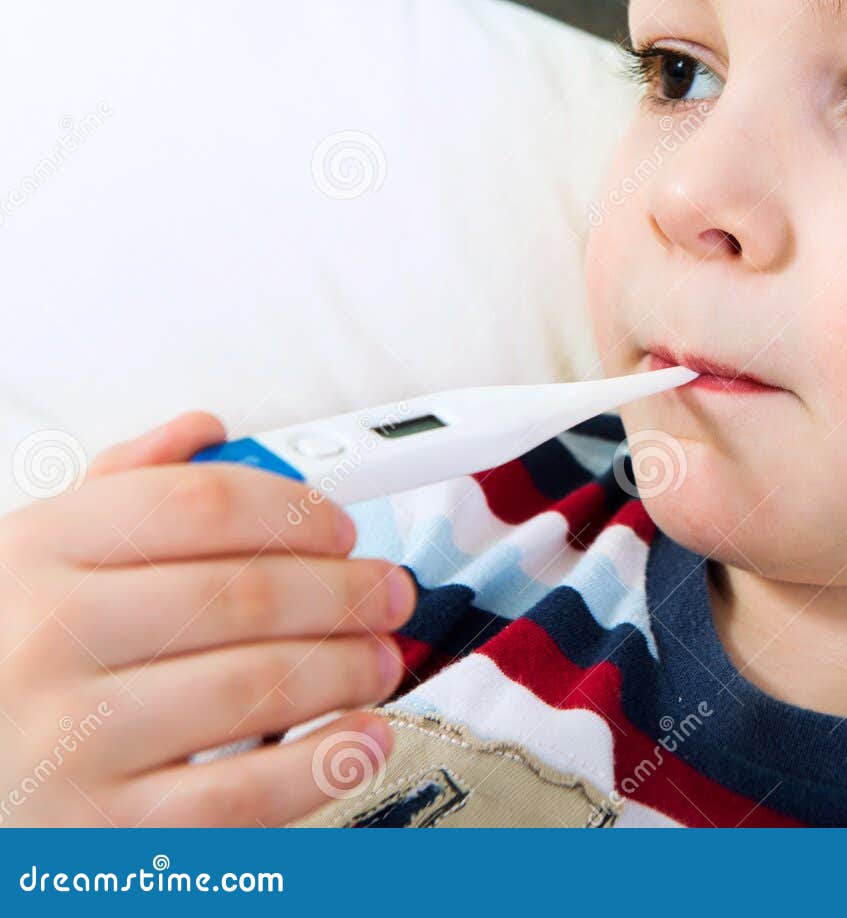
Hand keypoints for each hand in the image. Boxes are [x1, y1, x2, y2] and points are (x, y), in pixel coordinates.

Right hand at [0, 412, 414, 824]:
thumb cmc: (6, 664)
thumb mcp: (31, 562)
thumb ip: (119, 491)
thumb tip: (203, 433)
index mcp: (35, 554)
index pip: (203, 504)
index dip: (297, 512)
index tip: (345, 530)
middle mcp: (48, 640)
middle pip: (246, 593)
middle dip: (345, 591)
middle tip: (389, 596)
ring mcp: (74, 740)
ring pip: (258, 686)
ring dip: (348, 669)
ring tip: (381, 661)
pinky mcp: (106, 831)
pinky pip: (245, 794)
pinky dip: (325, 763)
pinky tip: (363, 738)